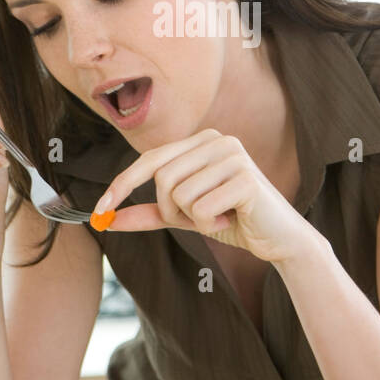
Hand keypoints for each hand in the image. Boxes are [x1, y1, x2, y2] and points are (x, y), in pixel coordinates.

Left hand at [90, 128, 309, 264]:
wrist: (279, 238)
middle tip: (196, 219)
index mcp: (202, 140)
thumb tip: (107, 218)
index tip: (99, 211)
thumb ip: (149, 213)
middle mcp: (217, 140)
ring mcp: (233, 155)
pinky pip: (200, 208)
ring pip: (179, 195)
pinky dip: (209, 224)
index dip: (121, 185)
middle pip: (162, 179)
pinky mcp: (244, 178)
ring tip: (219, 216)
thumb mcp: (185, 216)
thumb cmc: (234, 219)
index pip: (149, 160)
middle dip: (171, 210)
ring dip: (192, 219)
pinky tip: (232, 218)